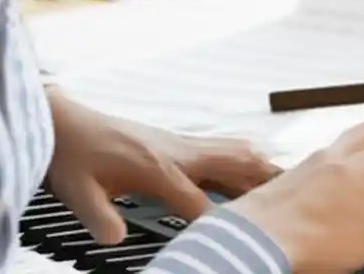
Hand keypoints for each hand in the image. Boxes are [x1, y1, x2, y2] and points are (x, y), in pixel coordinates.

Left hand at [44, 88, 280, 243]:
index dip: (221, 226)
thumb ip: (98, 216)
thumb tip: (114, 239)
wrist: (66, 122)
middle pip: (236, 167)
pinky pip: (226, 149)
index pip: (201, 204)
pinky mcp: (181, 143)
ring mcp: (183, 145)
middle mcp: (180, 153)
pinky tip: (261, 168)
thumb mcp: (77, 191)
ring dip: (265, 167)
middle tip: (298, 200)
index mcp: (159, 168)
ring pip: (237, 153)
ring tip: (293, 183)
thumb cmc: (73, 154)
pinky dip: (250, 158)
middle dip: (266, 185)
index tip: (241, 242)